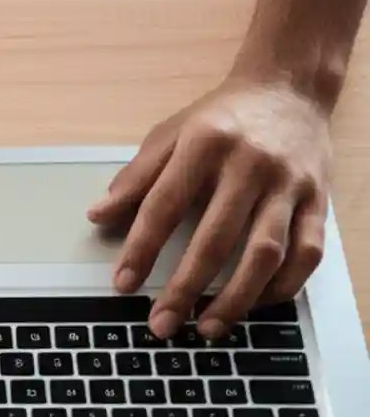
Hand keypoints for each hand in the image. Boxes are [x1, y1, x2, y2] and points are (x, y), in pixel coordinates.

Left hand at [88, 77, 331, 339]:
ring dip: (236, 298)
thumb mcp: (170, 134)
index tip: (123, 284)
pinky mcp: (319, 200)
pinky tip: (254, 304)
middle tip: (162, 324)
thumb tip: (98, 215)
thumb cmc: (222, 117)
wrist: (289, 89)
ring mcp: (289, 185)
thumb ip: (135, 177)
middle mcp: (250, 165)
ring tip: (207, 328)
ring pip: (266, 253)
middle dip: (187, 288)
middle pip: (216, 238)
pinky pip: (306, 253)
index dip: (141, 248)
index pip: (165, 205)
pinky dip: (281, 286)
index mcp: (204, 144)